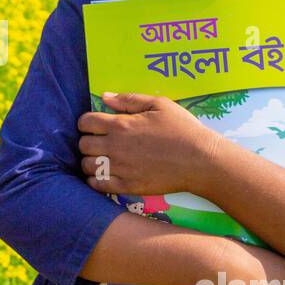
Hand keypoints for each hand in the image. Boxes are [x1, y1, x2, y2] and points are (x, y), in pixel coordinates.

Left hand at [78, 92, 217, 196]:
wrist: (201, 161)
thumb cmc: (183, 129)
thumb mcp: (159, 104)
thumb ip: (129, 99)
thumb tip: (104, 97)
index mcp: (121, 125)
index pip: (85, 122)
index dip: (88, 122)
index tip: (96, 125)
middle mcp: (115, 147)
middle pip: (83, 144)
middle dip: (88, 141)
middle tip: (100, 142)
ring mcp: (120, 168)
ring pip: (87, 166)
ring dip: (91, 161)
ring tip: (102, 159)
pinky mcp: (127, 186)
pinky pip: (98, 185)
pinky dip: (96, 180)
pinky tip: (104, 175)